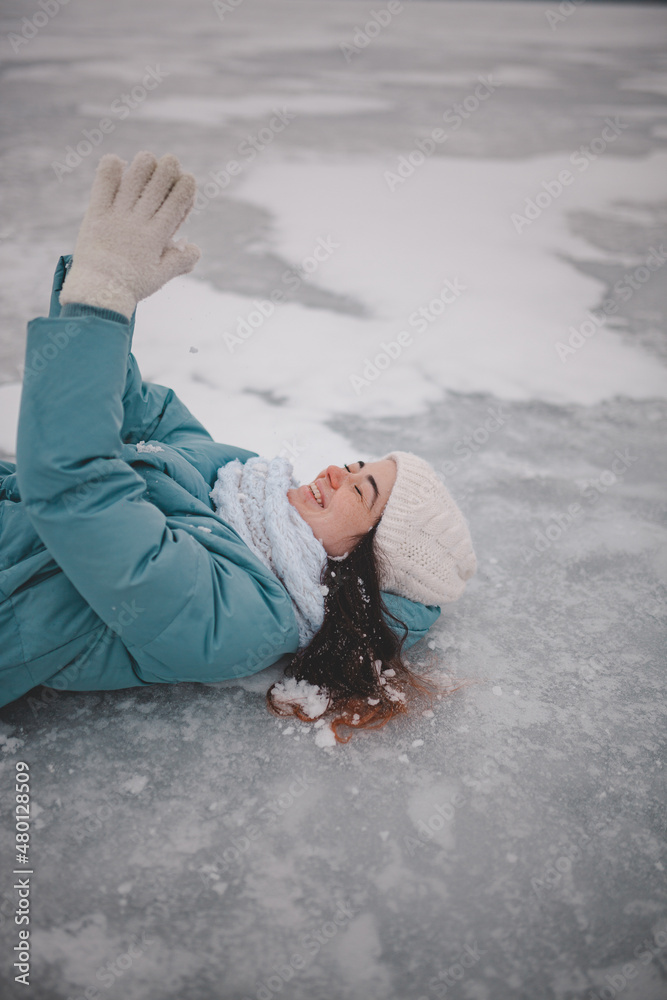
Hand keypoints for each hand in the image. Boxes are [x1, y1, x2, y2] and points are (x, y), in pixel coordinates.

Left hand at [59, 150, 201, 318]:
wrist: (98, 292)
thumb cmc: (131, 286)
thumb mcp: (160, 277)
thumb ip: (180, 261)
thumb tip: (196, 249)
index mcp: (157, 236)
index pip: (178, 201)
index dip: (186, 185)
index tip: (187, 179)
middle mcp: (138, 222)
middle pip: (158, 184)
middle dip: (168, 167)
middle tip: (170, 161)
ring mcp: (117, 216)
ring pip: (134, 178)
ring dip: (144, 164)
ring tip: (147, 159)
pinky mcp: (96, 213)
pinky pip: (103, 183)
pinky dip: (111, 168)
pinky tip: (118, 163)